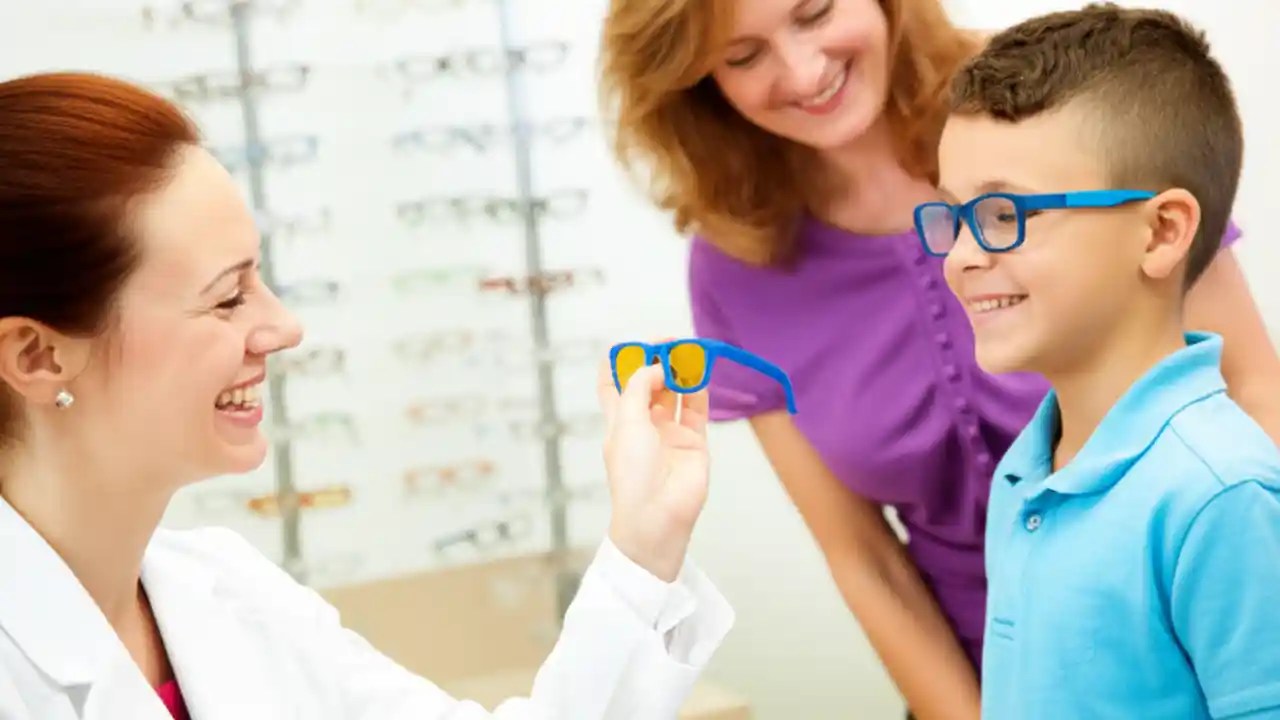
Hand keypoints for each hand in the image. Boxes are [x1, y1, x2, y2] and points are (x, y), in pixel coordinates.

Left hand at [596, 358, 710, 581]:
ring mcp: (670, 433)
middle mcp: (644, 425)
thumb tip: (657, 367)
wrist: (658, 515)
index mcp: (618, 422)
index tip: (630, 346)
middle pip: (648, 385)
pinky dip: (699, 390)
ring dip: (680, 373)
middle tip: (668, 345)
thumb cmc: (632, 473)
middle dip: (656, 363)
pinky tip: (700, 374)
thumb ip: (639, 387)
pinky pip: (697, 410)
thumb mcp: (626, 422)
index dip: (618, 364)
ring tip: (687, 354)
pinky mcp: (693, 442)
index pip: (612, 386)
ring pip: (675, 394)